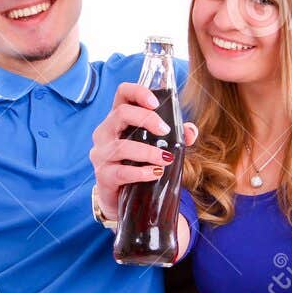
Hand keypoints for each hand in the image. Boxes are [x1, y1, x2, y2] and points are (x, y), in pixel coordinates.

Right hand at [88, 82, 196, 218]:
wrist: (122, 200)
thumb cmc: (139, 165)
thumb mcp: (156, 147)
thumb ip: (175, 136)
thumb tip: (190, 131)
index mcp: (118, 119)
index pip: (122, 93)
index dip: (138, 92)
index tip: (156, 103)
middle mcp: (105, 132)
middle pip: (120, 113)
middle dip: (147, 119)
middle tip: (165, 131)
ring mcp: (101, 154)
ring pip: (121, 146)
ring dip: (147, 151)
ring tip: (166, 158)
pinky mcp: (103, 176)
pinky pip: (121, 172)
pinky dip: (140, 172)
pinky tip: (154, 173)